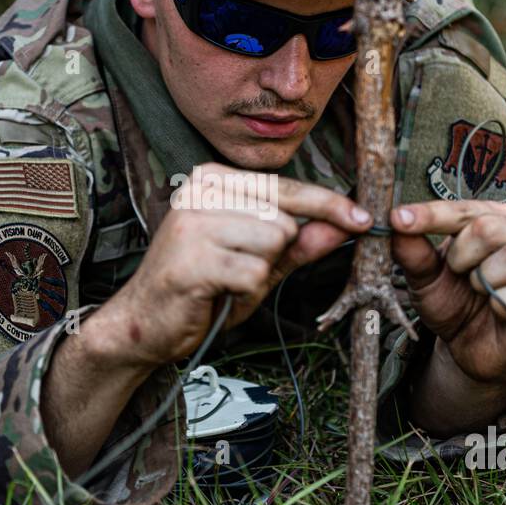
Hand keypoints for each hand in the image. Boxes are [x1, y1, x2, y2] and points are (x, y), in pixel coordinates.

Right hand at [105, 162, 371, 366]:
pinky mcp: (191, 259)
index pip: (286, 188)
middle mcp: (199, 191)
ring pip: (272, 243)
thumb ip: (299, 243)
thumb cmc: (200, 288)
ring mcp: (192, 222)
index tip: (363, 219)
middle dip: (275, 254)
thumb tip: (345, 228)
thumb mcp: (257, 261)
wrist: (142, 324)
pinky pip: (253, 274)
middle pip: (283, 218)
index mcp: (213, 180)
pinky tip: (217, 296)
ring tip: (226, 283)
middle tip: (239, 271)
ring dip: (258, 274)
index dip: (328, 206)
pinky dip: (244, 294)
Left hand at [389, 199, 505, 386]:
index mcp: (495, 220)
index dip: (430, 214)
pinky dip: (500, 304)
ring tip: (478, 291)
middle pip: (489, 227)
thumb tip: (396, 221)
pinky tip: (495, 310)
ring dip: (482, 280)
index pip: (463, 209)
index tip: (397, 219)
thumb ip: (412, 252)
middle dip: (461, 255)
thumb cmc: (453, 302)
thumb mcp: (425, 278)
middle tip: (458, 273)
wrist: (471, 348)